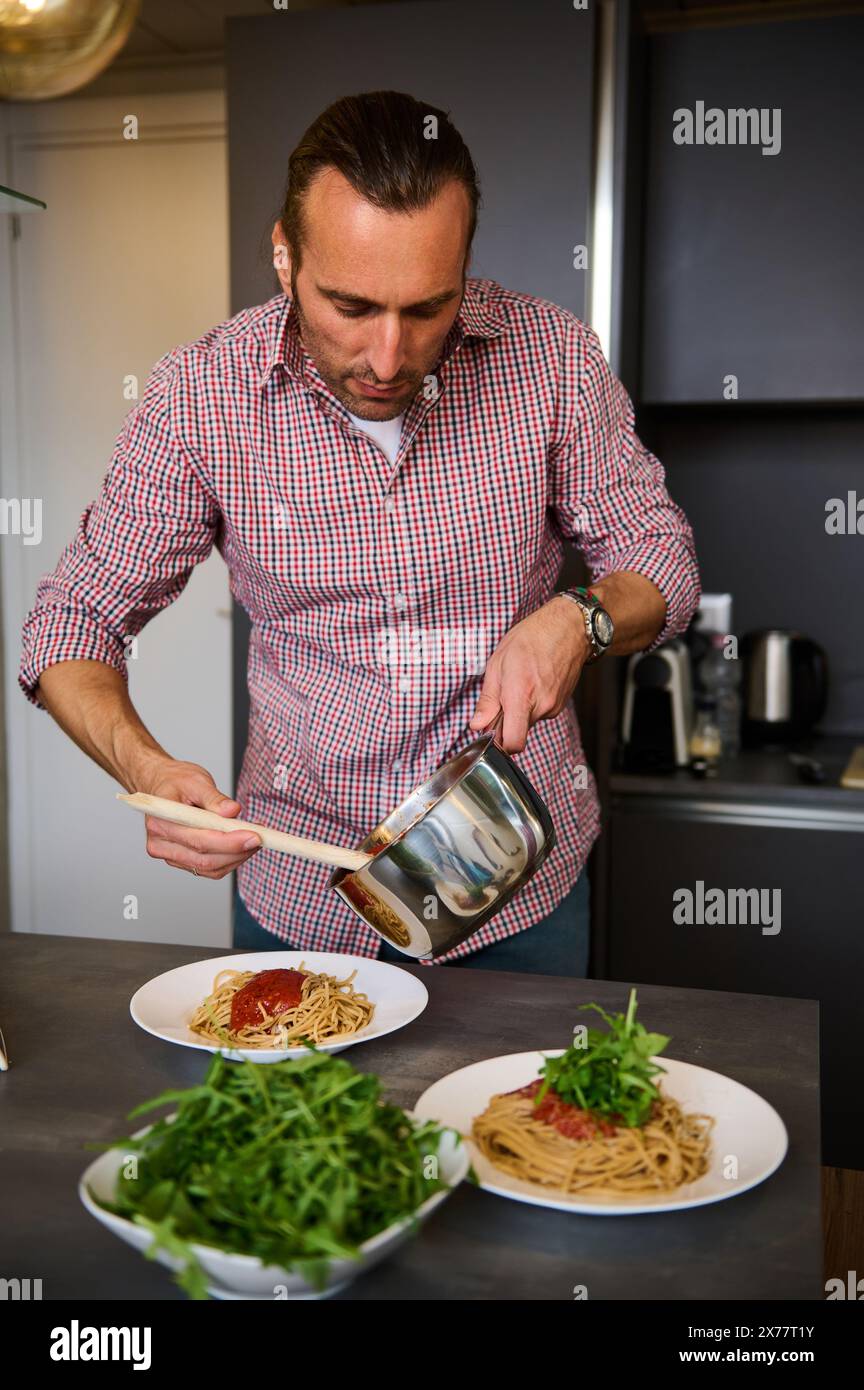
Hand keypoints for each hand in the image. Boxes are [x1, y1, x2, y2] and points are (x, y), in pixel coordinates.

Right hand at [136, 756, 260, 879]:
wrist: (162, 785)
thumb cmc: (175, 782)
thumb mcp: (196, 781)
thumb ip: (215, 798)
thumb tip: (232, 811)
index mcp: (161, 822)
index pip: (199, 840)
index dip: (229, 842)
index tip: (254, 835)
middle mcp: (161, 844)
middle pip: (205, 859)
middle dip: (237, 851)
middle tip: (261, 838)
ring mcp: (170, 855)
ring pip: (209, 868)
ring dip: (237, 857)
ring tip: (255, 839)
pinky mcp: (181, 860)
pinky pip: (209, 868)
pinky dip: (229, 860)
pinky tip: (242, 846)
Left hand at [468, 596, 590, 753]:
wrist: (567, 628)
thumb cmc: (531, 639)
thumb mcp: (497, 664)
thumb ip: (488, 699)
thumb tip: (477, 724)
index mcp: (521, 696)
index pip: (513, 743)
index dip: (500, 744)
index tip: (491, 734)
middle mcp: (541, 706)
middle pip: (518, 731)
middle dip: (507, 720)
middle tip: (503, 694)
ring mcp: (554, 706)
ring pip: (529, 721)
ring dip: (521, 709)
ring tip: (521, 680)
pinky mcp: (561, 704)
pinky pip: (541, 712)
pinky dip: (533, 702)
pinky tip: (534, 680)